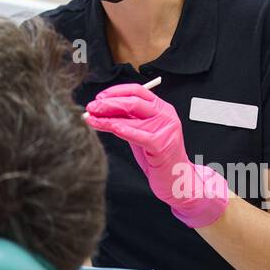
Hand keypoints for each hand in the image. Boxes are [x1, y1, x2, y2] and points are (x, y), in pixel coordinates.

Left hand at [84, 82, 228, 228]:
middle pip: (133, 101)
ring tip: (92, 119)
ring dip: (108, 118)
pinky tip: (112, 128)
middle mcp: (166, 115)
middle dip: (108, 104)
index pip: (137, 91)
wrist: (178, 179)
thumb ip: (127, 119)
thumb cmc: (157, 156)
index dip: (116, 92)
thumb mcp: (141, 132)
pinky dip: (124, 130)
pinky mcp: (162, 145)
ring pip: (133, 117)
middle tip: (91, 108)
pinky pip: (139, 135)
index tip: (99, 98)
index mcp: (161, 108)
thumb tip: (101, 110)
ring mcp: (166, 129)